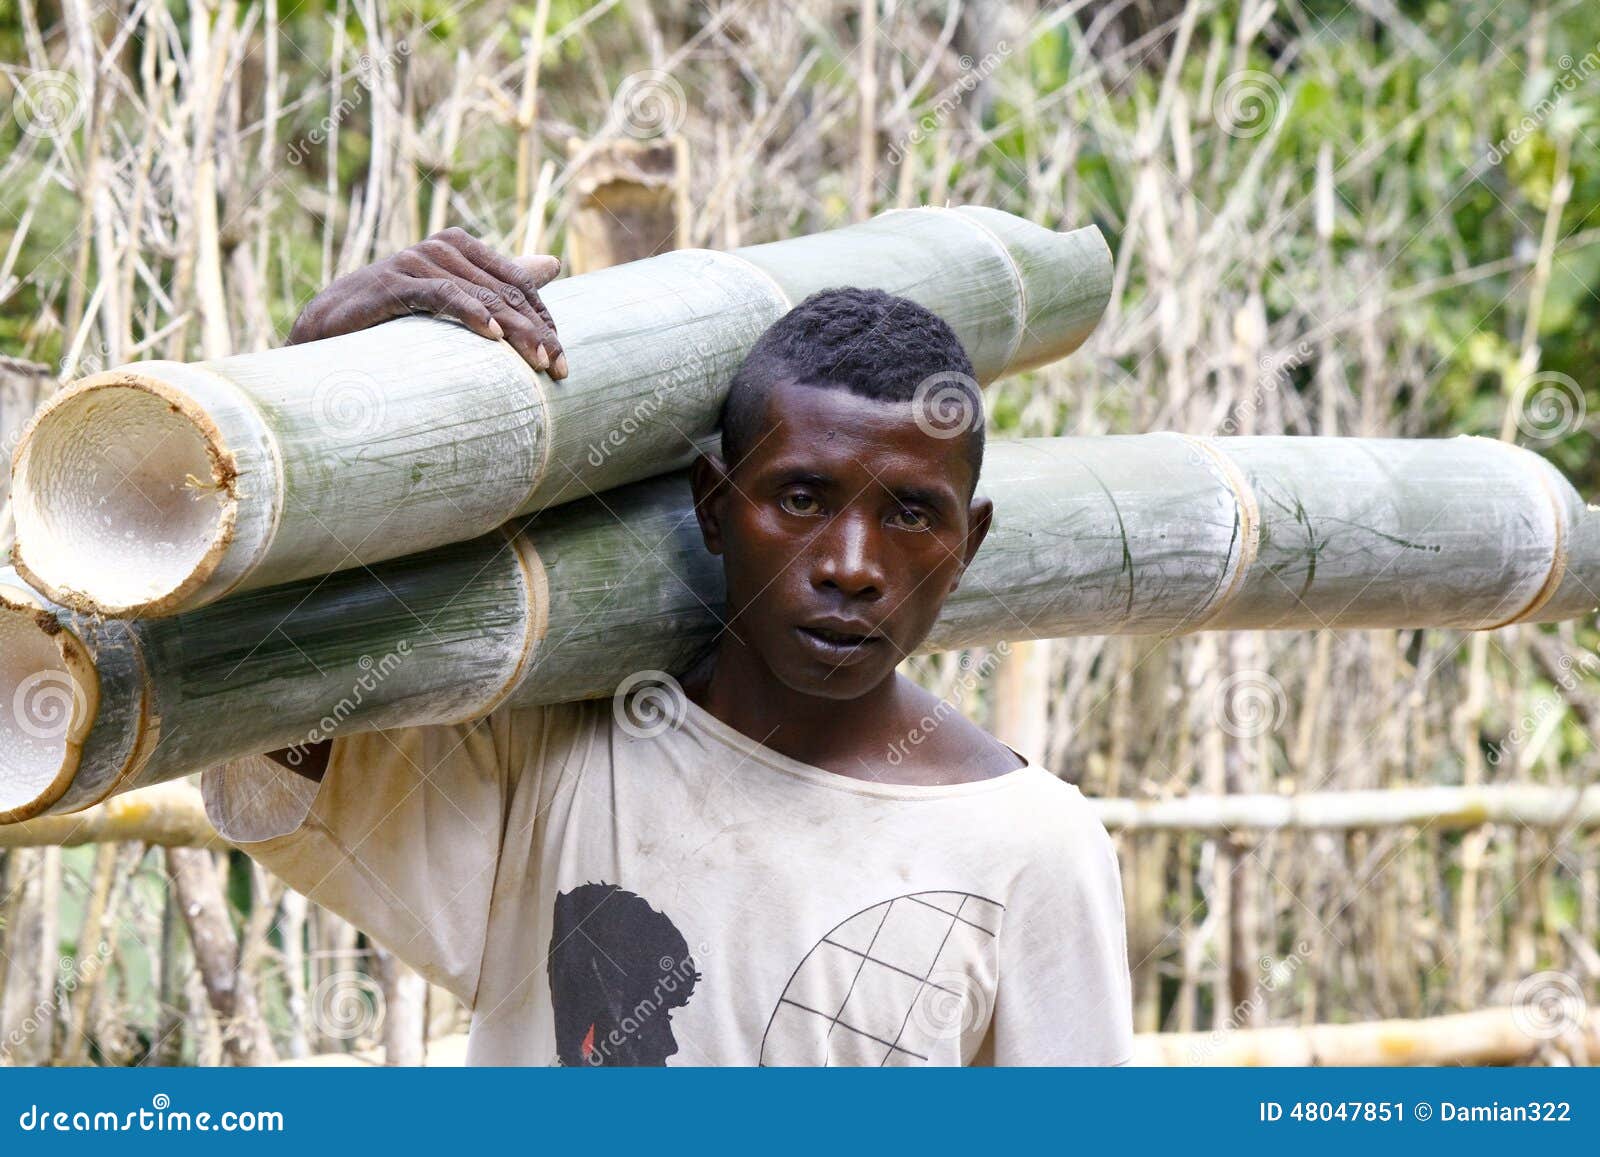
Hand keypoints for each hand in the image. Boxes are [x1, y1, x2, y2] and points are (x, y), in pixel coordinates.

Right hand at [287, 227, 567, 377]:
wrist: (326, 331)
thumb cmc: (392, 317)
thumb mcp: (452, 298)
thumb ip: (499, 281)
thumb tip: (552, 262)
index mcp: (459, 246)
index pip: (518, 284)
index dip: (544, 322)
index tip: (564, 364)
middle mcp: (439, 247)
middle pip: (504, 292)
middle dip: (537, 333)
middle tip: (561, 369)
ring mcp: (414, 262)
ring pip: (481, 296)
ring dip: (515, 331)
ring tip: (539, 363)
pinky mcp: (392, 283)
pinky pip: (441, 295)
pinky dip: (470, 313)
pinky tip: (493, 336)